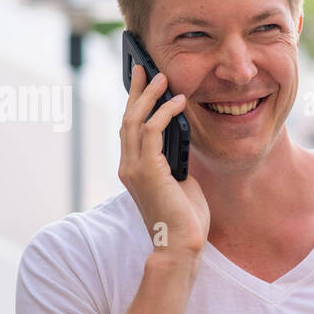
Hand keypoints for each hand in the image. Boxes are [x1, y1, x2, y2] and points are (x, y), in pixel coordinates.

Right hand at [118, 64, 208, 259]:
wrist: (182, 245)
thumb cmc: (185, 219)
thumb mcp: (181, 182)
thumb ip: (176, 162)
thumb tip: (181, 140)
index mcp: (133, 170)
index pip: (130, 130)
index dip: (136, 105)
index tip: (142, 84)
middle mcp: (128, 166)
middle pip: (127, 119)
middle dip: (136, 91)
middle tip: (143, 68)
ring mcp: (134, 168)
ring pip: (135, 121)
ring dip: (149, 96)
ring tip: (161, 77)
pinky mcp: (147, 170)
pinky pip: (152, 131)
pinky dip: (165, 113)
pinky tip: (178, 102)